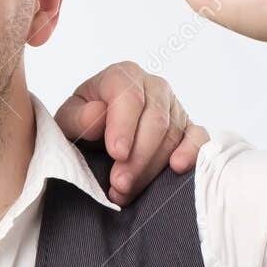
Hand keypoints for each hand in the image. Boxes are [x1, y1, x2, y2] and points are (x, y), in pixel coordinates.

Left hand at [54, 62, 207, 204]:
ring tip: (126, 190)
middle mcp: (153, 86)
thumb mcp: (67, 120)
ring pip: (173, 135)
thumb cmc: (82, 125)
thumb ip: (77, 118)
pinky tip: (178, 168)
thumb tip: (97, 115)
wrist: (97, 137)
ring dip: (152, 167)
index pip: (129, 96)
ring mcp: (175, 106)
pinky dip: (192, 152)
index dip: (124, 126)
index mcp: (122, 76)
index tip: (116, 153)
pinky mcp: (189, 127)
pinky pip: (199, 137)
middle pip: (155, 120)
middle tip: (119, 184)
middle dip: (138, 157)